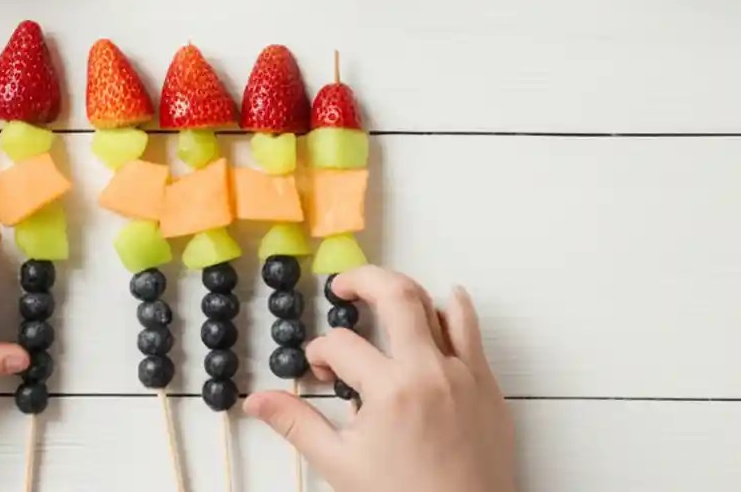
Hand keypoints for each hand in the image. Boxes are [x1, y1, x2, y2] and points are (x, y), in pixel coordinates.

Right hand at [245, 266, 515, 491]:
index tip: (320, 367)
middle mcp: (430, 372)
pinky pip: (472, 330)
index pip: (340, 345)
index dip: (319, 351)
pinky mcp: (487, 385)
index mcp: (391, 391)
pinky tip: (441, 303)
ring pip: (436, 304)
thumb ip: (297, 424)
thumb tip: (258, 401)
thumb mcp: (341, 464)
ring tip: (383, 295)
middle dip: (362, 281)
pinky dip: (454, 309)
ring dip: (405, 292)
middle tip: (343, 288)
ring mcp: (464, 374)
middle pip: (395, 295)